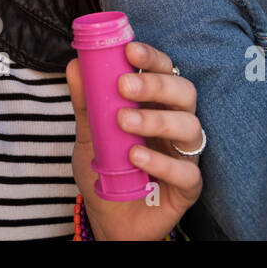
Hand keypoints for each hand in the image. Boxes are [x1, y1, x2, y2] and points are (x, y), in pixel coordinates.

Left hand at [67, 41, 202, 239]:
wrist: (106, 218)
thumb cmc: (105, 170)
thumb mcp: (88, 133)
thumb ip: (86, 102)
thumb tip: (76, 64)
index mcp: (156, 104)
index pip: (165, 70)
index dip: (152, 57)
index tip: (130, 49)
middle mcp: (175, 124)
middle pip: (184, 92)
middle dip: (156, 84)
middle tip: (124, 85)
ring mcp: (184, 155)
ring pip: (191, 127)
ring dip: (157, 120)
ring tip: (124, 122)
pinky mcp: (188, 187)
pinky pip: (187, 172)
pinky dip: (162, 162)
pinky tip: (136, 157)